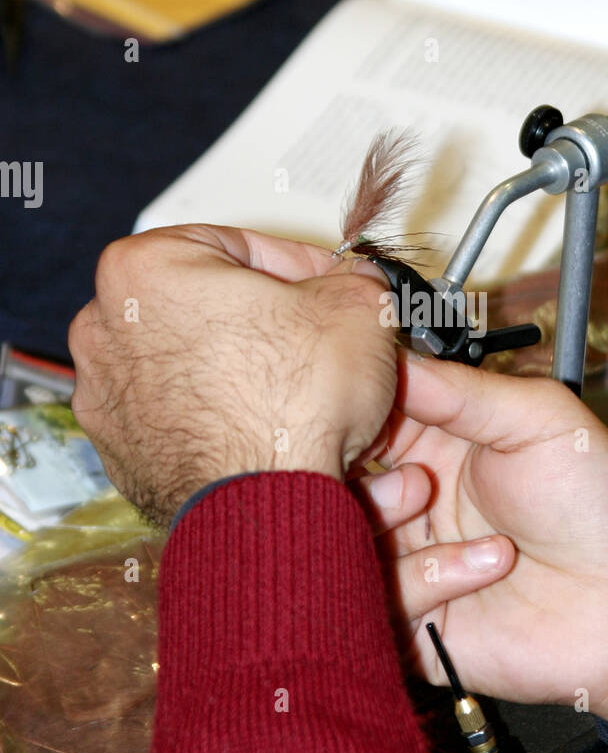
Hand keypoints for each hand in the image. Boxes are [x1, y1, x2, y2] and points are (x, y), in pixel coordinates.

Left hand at [68, 225, 399, 525]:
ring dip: (246, 372)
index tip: (332, 287)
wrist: (265, 506)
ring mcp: (107, 397)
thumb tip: (356, 287)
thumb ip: (354, 281)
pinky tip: (269, 431)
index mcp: (144, 267)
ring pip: (195, 366)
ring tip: (303, 391)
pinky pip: (182, 420)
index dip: (303, 266)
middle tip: (322, 338)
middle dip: (270, 322)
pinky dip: (221, 420)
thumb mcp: (357, 307)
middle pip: (210, 306)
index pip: (240, 246)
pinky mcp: (122, 456)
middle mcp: (105, 327)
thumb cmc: (289, 408)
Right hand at [364, 353, 607, 738]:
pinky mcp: (412, 624)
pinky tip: (489, 566)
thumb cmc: (606, 505)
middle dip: (363, 473)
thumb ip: (459, 388)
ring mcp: (408, 563)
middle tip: (416, 477)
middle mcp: (413, 504)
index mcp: (436, 446)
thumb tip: (384, 355)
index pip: (362, 419)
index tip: (346, 405)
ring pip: (342, 538)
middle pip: (333, 481)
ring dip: (392, 522)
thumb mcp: (538, 418)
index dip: (351, 412)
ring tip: (443, 514)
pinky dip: (429, 577)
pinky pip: (377, 599)